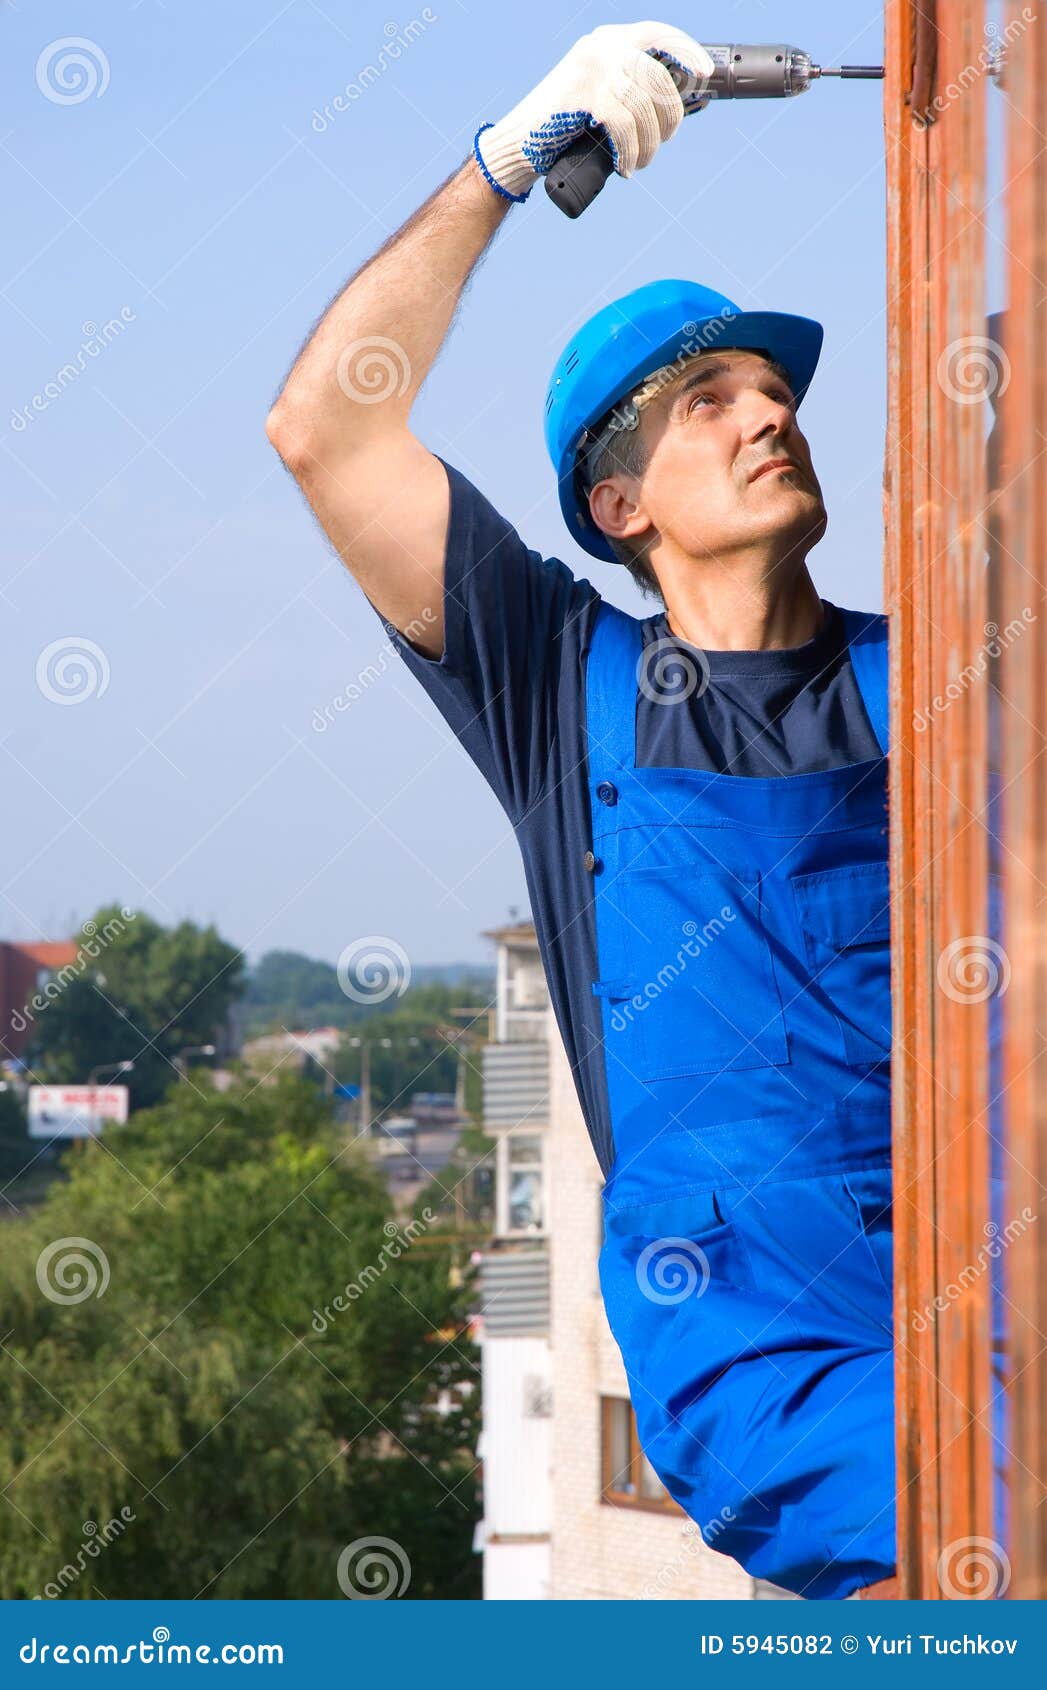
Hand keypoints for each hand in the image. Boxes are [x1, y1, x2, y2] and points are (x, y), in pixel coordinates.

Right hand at [474, 21, 714, 201]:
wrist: (520, 143)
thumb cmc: (563, 126)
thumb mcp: (600, 96)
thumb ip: (628, 87)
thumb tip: (672, 103)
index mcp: (608, 40)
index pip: (656, 33)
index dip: (685, 49)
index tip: (705, 73)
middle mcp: (602, 46)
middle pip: (657, 78)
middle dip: (668, 117)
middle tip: (661, 142)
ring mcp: (593, 67)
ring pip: (643, 107)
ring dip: (648, 144)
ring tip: (640, 162)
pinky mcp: (585, 93)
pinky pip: (624, 125)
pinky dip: (630, 151)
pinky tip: (625, 165)